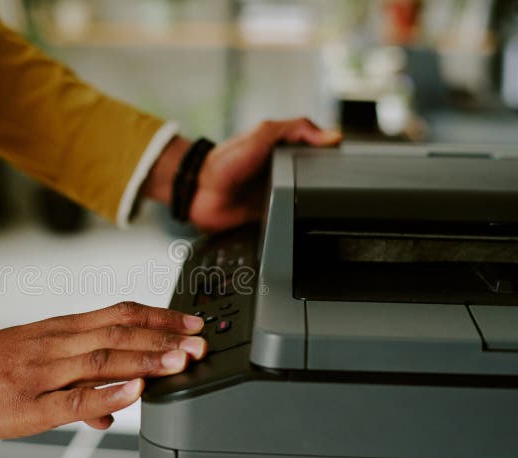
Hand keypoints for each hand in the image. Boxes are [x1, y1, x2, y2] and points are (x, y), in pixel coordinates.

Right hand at [0, 302, 205, 438]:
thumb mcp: (35, 363)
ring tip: (181, 360)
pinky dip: (106, 394)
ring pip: (102, 358)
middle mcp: (56, 342)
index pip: (117, 314)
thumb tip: (117, 407)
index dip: (157, 317)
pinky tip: (132, 391)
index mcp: (59, 330)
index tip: (190, 321)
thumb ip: (79, 380)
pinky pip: (73, 399)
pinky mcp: (28, 404)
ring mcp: (43, 371)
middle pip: (118, 331)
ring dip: (146, 358)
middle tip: (200, 340)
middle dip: (163, 336)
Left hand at [144, 117, 341, 231]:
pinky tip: (311, 229)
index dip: (337, 161)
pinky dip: (300, 227)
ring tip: (337, 215)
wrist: (200, 193)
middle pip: (318, 183)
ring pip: (308, 206)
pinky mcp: (272, 221)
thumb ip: (295, 128)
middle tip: (352, 196)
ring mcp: (280, 199)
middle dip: (333, 190)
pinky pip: (292, 225)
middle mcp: (286, 177)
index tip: (357, 166)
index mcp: (287, 154)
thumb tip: (333, 136)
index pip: (320, 156)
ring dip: (318, 210)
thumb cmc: (226, 161)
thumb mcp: (263, 134)